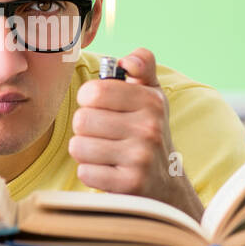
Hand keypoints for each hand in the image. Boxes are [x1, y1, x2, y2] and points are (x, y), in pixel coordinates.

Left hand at [69, 47, 203, 218]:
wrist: (166, 183)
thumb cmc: (149, 131)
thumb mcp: (152, 95)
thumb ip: (142, 65)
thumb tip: (128, 60)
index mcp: (151, 101)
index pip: (94, 91)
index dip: (88, 99)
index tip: (99, 107)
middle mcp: (149, 129)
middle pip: (81, 120)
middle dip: (85, 128)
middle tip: (102, 134)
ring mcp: (140, 158)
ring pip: (78, 146)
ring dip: (85, 151)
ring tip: (104, 152)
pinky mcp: (129, 185)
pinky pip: (84, 172)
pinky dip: (91, 172)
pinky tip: (108, 170)